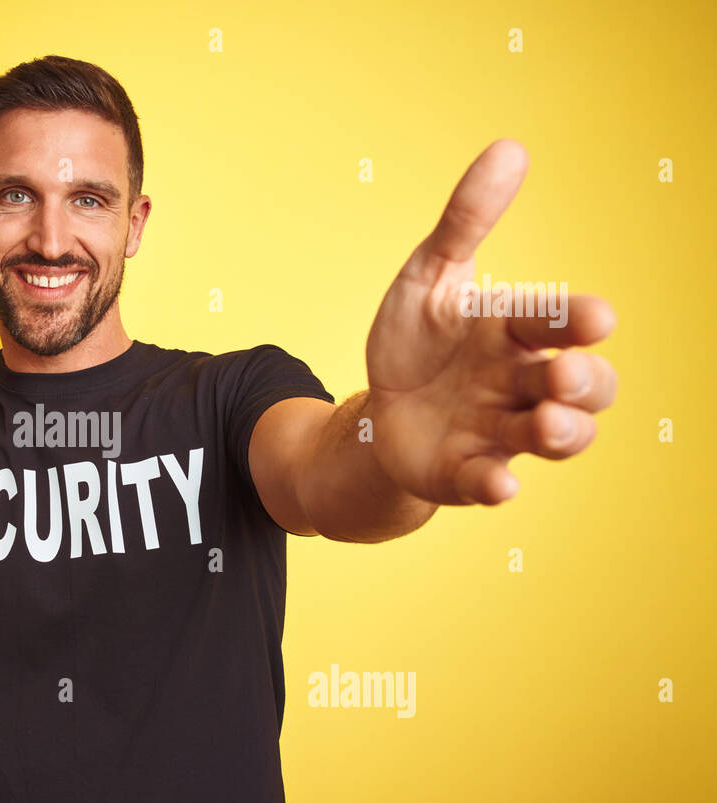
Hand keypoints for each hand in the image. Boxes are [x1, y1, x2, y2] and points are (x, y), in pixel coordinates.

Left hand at [364, 139, 617, 505]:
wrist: (378, 407)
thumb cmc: (416, 341)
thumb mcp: (428, 276)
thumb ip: (465, 221)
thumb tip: (510, 147)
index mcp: (516, 333)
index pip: (558, 324)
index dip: (577, 322)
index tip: (593, 318)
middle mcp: (522, 384)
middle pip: (581, 387)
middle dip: (583, 381)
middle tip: (564, 374)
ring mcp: (500, 432)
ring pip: (555, 437)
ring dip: (560, 432)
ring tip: (547, 423)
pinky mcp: (467, 473)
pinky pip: (491, 482)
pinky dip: (496, 484)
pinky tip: (498, 485)